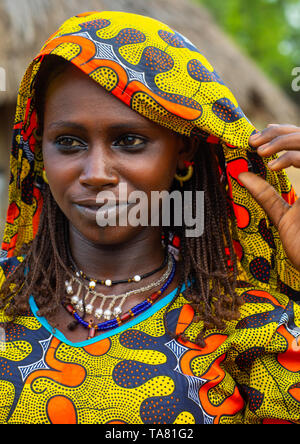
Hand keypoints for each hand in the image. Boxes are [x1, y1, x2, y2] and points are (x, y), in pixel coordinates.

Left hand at [238, 124, 299, 271]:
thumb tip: (241, 175)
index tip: (253, 143)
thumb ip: (266, 195)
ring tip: (259, 150)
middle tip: (252, 141)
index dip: (278, 135)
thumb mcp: (282, 215)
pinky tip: (273, 166)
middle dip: (277, 133)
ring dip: (282, 140)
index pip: (299, 142)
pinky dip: (292, 157)